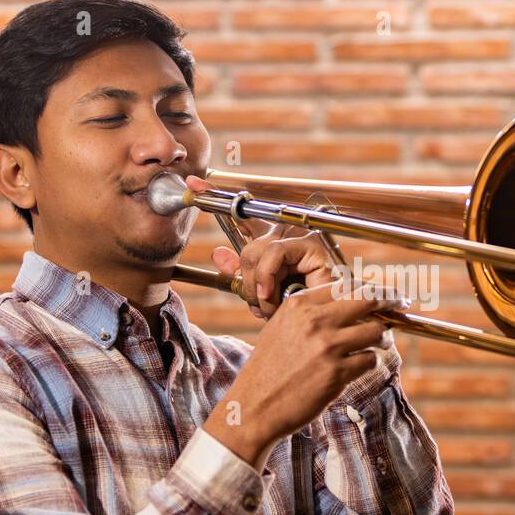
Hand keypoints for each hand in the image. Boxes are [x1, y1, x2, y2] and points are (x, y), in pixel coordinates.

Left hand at [185, 174, 334, 320]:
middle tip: (258, 304)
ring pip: (256, 250)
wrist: (322, 329)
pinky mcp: (314, 247)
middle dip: (245, 281)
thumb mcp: (260, 294)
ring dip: (257, 286)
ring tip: (269, 305)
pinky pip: (274, 253)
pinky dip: (268, 277)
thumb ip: (240, 274)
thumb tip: (218, 254)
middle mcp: (290, 235)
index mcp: (276, 243)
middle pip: (246, 245)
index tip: (193, 185)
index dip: (217, 195)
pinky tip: (274, 295)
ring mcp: (303, 238)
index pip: (244, 215)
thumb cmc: (297, 313)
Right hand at [202, 281, 396, 468]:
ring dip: (381, 337)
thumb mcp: (280, 327)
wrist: (254, 406)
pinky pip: (370, 360)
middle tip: (400, 303)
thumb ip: (310, 313)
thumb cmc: (268, 369)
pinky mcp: (337, 374)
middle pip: (368, 299)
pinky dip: (369, 363)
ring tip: (378, 342)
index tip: (384, 292)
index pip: (346, 285)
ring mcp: (327, 347)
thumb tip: (348, 304)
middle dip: (389, 300)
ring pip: (375, 330)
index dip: (370, 288)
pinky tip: (359, 366)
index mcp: (299, 305)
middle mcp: (315, 321)